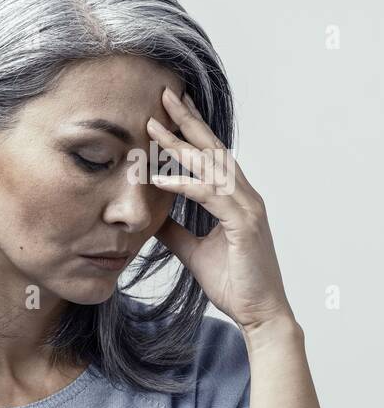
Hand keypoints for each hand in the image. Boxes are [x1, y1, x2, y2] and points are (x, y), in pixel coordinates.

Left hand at [147, 88, 294, 333]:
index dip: (188, 132)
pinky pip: (210, 197)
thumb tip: (149, 215)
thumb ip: (174, 230)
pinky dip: (184, 185)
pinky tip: (161, 179)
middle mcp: (244, 196)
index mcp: (234, 198)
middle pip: (212, 149)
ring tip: (155, 125)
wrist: (259, 312)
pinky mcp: (244, 224)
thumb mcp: (192, 250)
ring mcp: (247, 208)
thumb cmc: (232, 281)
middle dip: (187, 121)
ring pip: (211, 166)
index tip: (165, 111)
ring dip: (181, 145)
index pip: (209, 157)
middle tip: (164, 94)